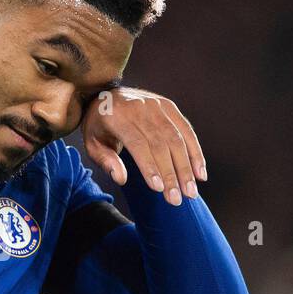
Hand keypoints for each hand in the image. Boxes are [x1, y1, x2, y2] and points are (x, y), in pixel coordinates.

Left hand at [80, 87, 206, 204]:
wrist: (105, 95)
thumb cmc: (98, 126)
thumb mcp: (92, 143)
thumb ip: (106, 161)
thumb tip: (121, 178)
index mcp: (117, 116)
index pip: (138, 143)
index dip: (149, 166)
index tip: (159, 188)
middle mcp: (139, 108)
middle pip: (161, 143)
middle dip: (171, 173)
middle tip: (177, 199)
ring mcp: (156, 105)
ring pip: (177, 138)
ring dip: (186, 167)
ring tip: (191, 191)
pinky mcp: (169, 106)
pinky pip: (186, 130)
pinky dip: (195, 153)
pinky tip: (200, 173)